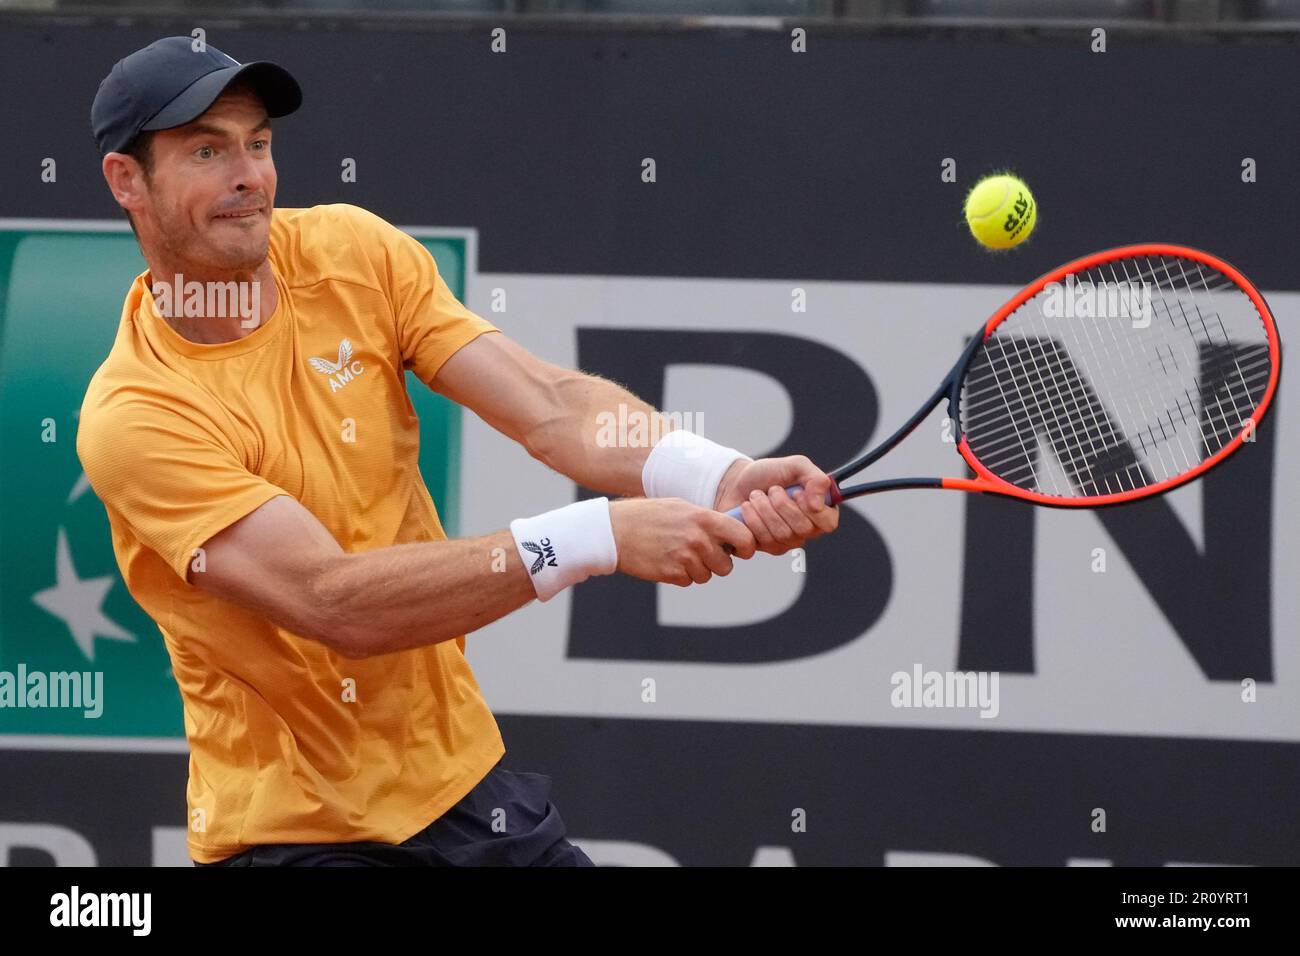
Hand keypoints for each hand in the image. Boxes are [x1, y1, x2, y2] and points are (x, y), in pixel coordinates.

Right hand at [609, 498, 757, 586]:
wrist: (615, 531)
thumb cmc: (649, 515)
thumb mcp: (681, 507)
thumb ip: (708, 519)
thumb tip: (733, 532)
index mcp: (704, 518)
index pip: (744, 537)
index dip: (747, 547)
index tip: (742, 551)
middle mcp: (698, 539)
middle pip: (727, 566)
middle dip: (717, 563)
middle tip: (702, 554)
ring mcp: (685, 558)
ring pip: (707, 576)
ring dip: (698, 570)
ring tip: (678, 554)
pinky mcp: (672, 574)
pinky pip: (689, 581)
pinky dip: (681, 575)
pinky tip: (667, 560)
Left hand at [713, 455, 839, 555]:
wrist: (737, 482)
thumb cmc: (769, 474)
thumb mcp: (796, 465)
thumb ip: (815, 478)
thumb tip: (819, 503)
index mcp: (820, 510)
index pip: (828, 523)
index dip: (812, 509)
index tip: (796, 492)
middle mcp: (807, 530)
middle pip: (803, 529)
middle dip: (782, 504)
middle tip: (772, 489)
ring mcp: (787, 542)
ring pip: (782, 534)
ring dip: (764, 508)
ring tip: (757, 495)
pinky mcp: (767, 547)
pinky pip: (763, 539)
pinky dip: (752, 518)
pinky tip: (748, 508)